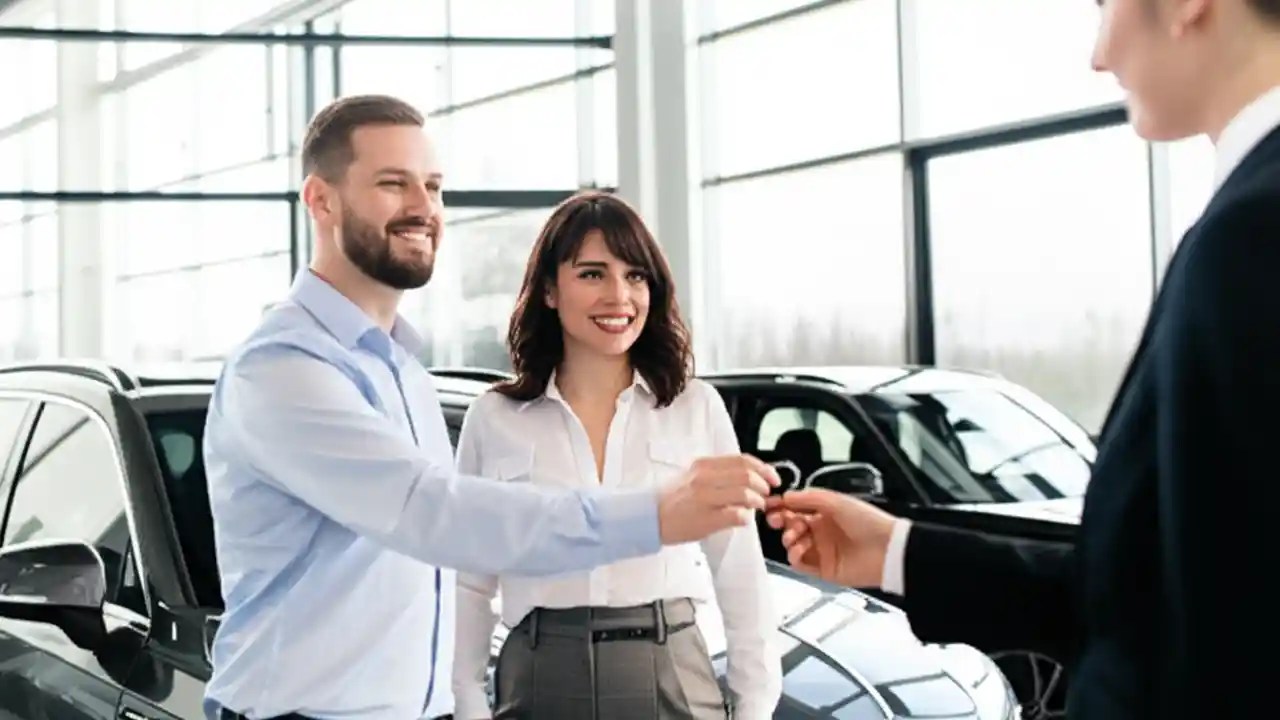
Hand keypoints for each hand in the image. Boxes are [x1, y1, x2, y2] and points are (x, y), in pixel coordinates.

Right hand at [657, 455, 779, 543]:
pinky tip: (742, 519)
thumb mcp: (694, 476)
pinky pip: (737, 515)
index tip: (773, 477)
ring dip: (757, 502)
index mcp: (704, 465)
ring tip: (755, 508)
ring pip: (745, 495)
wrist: (649, 517)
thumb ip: (719, 474)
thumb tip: (749, 477)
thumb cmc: (673, 500)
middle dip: (763, 486)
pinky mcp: (706, 518)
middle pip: (747, 476)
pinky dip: (745, 518)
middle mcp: (705, 478)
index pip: (742, 460)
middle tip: (765, 494)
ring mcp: (705, 498)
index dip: (764, 468)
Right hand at [764, 489, 897, 587]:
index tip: (770, 505)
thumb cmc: (868, 522)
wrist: (887, 550)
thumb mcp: (836, 502)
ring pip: (793, 545)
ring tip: (794, 536)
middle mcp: (822, 531)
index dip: (782, 507)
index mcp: (826, 514)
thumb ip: (809, 498)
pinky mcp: (823, 569)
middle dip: (781, 522)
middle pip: (791, 526)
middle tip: (776, 520)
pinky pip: (801, 563)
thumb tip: (786, 496)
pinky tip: (798, 549)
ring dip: (788, 538)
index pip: (797, 509)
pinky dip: (794, 556)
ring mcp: (822, 550)